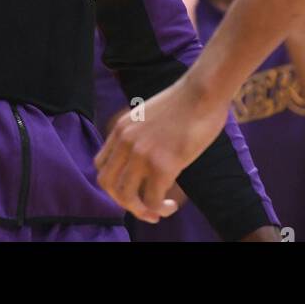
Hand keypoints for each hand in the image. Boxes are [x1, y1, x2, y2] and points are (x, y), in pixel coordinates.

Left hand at [94, 75, 229, 223]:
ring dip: (140, 211)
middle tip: (142, 206)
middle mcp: (126, 140)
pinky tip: (172, 206)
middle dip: (123, 201)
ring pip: (126, 197)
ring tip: (157, 212)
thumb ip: (141, 134)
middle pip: (107, 184)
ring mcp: (142, 153)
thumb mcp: (150, 115)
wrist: (203, 91)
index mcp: (122, 127)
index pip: (101, 164)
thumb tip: (149, 156)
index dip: (114, 182)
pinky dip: (160, 209)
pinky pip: (152, 201)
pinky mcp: (162, 165)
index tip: (132, 188)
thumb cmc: (187, 101)